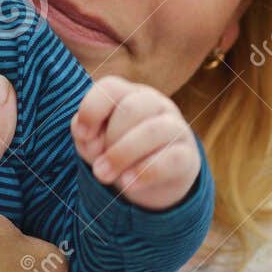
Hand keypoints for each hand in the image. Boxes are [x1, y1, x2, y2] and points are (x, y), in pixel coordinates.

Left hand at [71, 75, 200, 211]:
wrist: (152, 183)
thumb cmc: (118, 153)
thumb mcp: (96, 144)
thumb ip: (87, 137)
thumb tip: (91, 141)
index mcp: (129, 95)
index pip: (111, 87)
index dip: (92, 109)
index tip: (83, 136)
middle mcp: (155, 104)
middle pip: (131, 109)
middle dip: (109, 139)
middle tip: (97, 167)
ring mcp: (176, 128)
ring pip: (152, 131)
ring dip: (122, 155)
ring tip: (103, 176)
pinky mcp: (189, 156)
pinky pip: (172, 158)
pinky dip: (145, 172)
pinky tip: (127, 184)